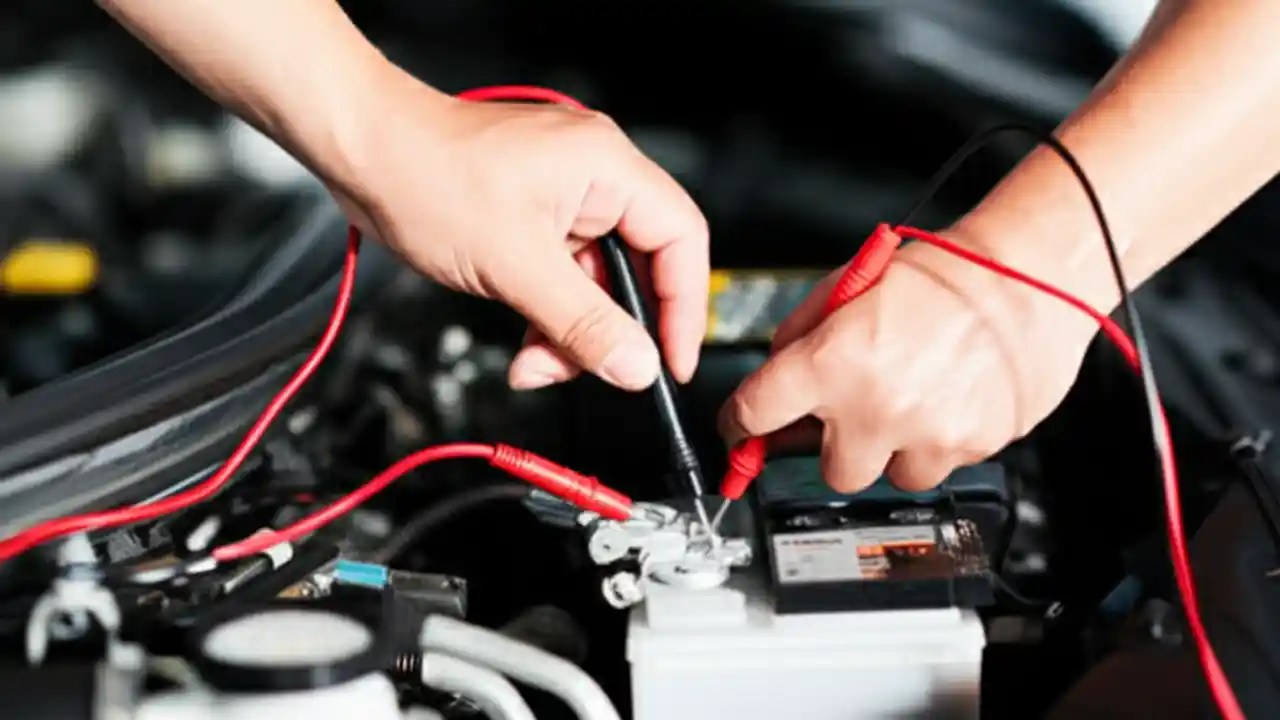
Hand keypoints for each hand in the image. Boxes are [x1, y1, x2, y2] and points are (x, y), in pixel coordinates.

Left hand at [331, 69, 707, 391]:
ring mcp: (563, 198)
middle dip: (607, 330)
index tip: (672, 362)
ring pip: (596, 285)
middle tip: (584, 367)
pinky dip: (547, 316)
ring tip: (532, 361)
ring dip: (569, 333)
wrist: (359, 151)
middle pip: (638, 270)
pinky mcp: (534, 219)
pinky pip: (563, 279)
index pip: (680, 240)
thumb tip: (636, 365)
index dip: (685, 307)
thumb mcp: (513, 264)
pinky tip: (522, 341)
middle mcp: (594, 178)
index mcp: (606, 167)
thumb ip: (582, 321)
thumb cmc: (424, 174)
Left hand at [719, 233, 1098, 491]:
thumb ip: (801, 337)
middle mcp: (874, 409)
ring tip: (915, 398)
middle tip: (857, 410)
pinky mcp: (972, 448)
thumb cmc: (945, 274)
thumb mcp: (849, 286)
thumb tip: (773, 377)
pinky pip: (940, 463)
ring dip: (893, 447)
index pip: (754, 415)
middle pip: (831, 471)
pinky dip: (938, 440)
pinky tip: (949, 397)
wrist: (1029, 276)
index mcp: (831, 363)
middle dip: (840, 444)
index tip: (743, 433)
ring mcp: (926, 436)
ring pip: (890, 476)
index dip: (742, 426)